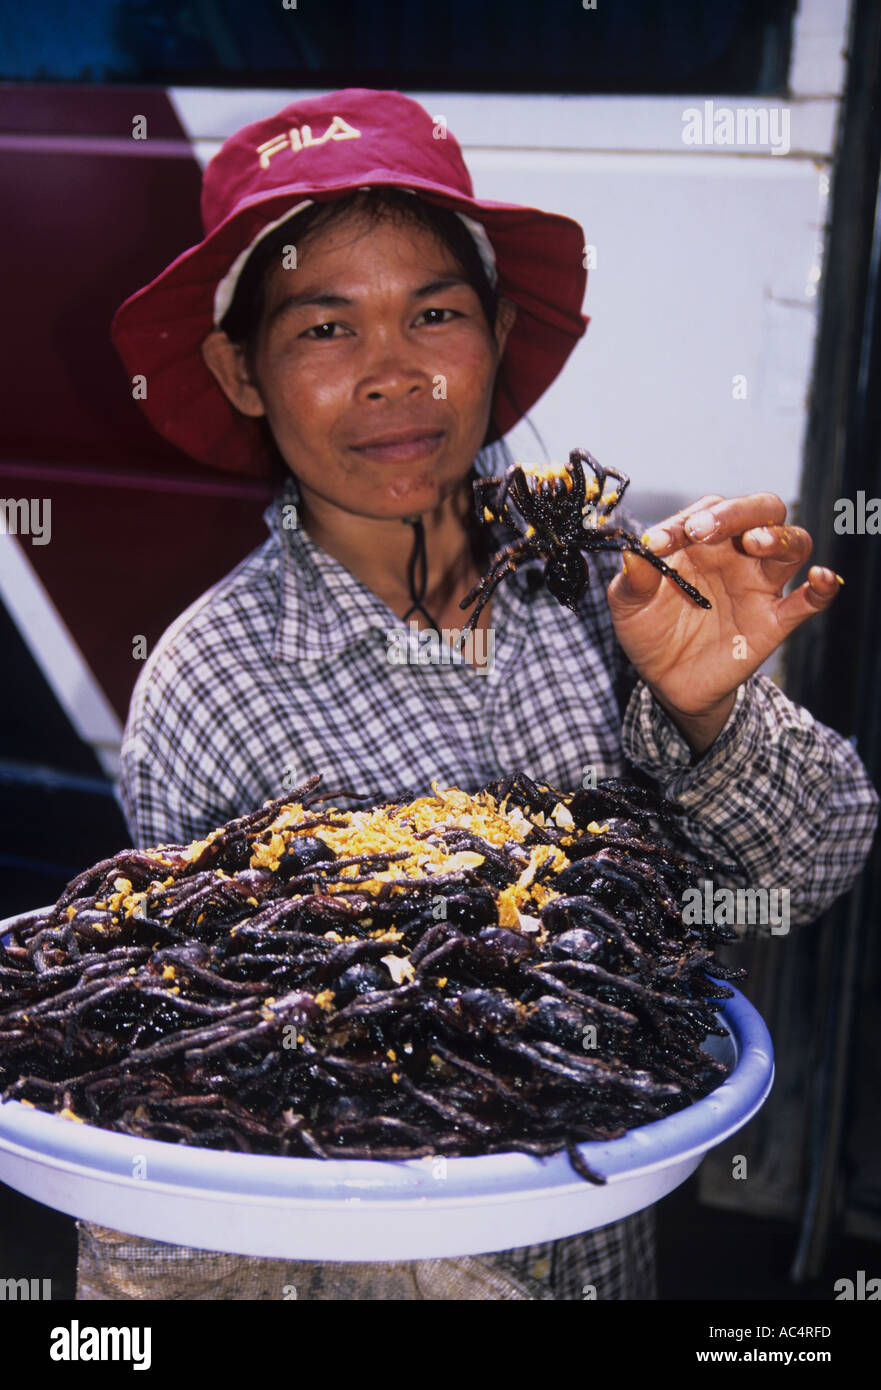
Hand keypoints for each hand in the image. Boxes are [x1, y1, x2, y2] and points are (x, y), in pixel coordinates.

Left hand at [606, 492, 841, 747]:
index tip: (656, 544)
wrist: (666, 681)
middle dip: (738, 512)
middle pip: (760, 511)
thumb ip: (633, 579)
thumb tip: (635, 552)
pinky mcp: (774, 620)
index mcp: (702, 542)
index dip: (683, 522)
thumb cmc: (650, 631)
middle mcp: (737, 555)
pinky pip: (809, 600)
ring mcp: (759, 585)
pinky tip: (820, 578)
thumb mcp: (628, 605)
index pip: (706, 513)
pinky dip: (822, 587)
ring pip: (791, 544)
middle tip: (705, 530)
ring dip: (778, 537)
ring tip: (754, 543)